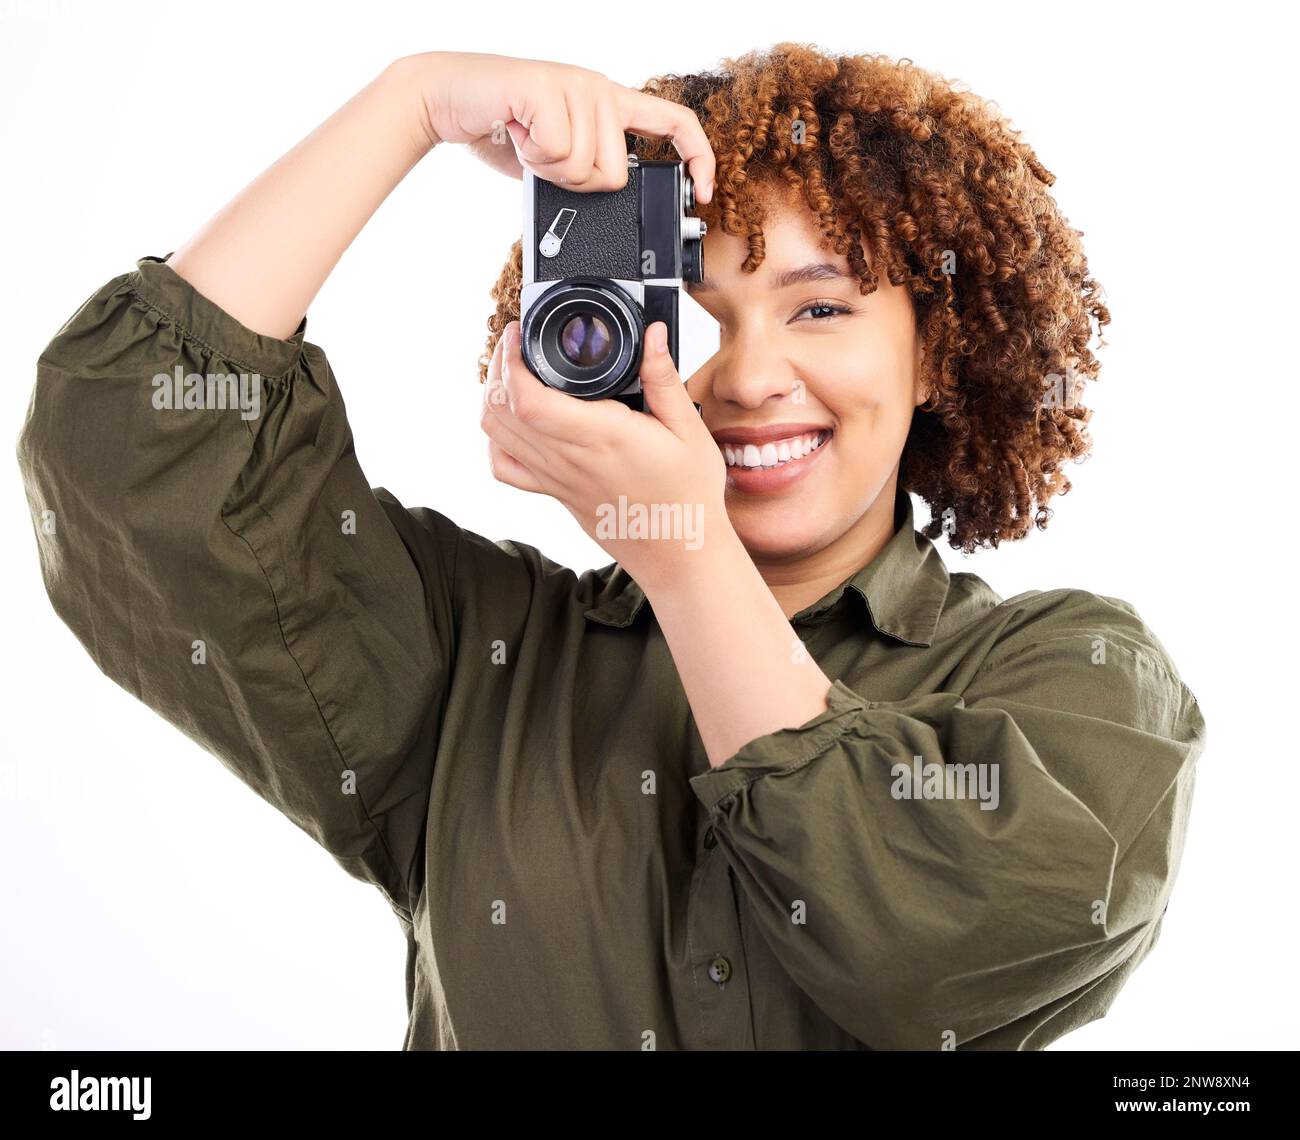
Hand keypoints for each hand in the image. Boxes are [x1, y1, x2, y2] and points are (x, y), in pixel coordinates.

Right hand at [406, 50, 713, 200]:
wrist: (447, 98)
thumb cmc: (501, 128)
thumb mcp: (557, 157)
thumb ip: (589, 170)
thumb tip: (612, 201)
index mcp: (611, 103)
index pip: (677, 123)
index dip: (698, 158)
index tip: (702, 192)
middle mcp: (600, 89)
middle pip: (616, 175)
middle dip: (577, 185)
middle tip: (546, 161)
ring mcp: (577, 85)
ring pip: (585, 168)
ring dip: (549, 171)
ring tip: (527, 143)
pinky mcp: (549, 88)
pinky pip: (559, 153)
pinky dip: (531, 159)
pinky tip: (516, 134)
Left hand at [480, 319, 729, 586]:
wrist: (679, 555)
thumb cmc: (688, 496)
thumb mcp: (689, 431)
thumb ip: (664, 379)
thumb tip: (654, 334)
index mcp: (600, 437)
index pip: (528, 399)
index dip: (511, 361)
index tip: (520, 334)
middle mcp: (568, 459)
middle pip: (500, 409)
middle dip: (498, 366)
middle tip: (517, 343)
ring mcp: (555, 479)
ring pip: (495, 434)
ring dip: (493, 396)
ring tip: (513, 372)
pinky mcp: (554, 494)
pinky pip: (505, 467)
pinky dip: (497, 439)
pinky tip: (514, 421)